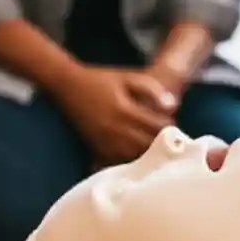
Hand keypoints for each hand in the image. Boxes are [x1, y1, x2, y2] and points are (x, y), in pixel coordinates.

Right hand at [52, 65, 177, 164]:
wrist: (66, 86)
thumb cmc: (100, 80)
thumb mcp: (127, 77)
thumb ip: (151, 89)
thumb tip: (172, 106)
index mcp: (125, 110)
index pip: (157, 127)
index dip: (170, 128)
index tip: (173, 125)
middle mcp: (114, 129)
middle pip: (147, 145)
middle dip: (161, 143)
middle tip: (168, 139)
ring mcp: (104, 141)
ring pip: (134, 157)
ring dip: (147, 154)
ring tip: (155, 147)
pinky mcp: (95, 148)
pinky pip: (118, 162)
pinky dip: (130, 160)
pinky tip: (136, 154)